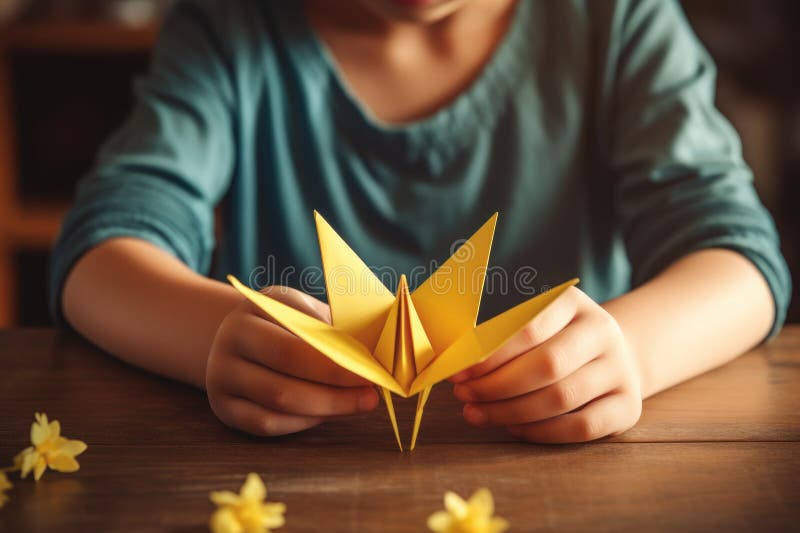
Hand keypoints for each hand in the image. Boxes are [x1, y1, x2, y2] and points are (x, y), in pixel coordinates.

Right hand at [206, 286, 378, 435]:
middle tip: (372, 394)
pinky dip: (303, 422)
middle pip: (286, 373)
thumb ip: (332, 328)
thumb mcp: (303, 311)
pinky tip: (328, 414)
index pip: (297, 340)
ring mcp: (221, 377)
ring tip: (359, 404)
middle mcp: (230, 341)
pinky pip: (266, 424)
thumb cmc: (285, 323)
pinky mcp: (223, 408)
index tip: (374, 369)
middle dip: (336, 388)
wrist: (236, 337)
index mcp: (254, 308)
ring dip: (326, 408)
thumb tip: (376, 355)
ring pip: (277, 403)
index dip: (337, 361)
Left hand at [450, 287, 642, 442]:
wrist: (614, 356)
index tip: (458, 372)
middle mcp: (603, 332)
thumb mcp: (533, 324)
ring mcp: (620, 370)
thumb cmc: (554, 340)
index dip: (489, 354)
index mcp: (573, 304)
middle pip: (546, 365)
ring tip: (477, 413)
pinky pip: (581, 427)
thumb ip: (498, 338)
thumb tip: (453, 362)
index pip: (529, 328)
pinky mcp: (628, 407)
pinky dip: (541, 432)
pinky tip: (512, 428)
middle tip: (464, 396)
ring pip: (561, 398)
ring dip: (510, 411)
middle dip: (496, 386)